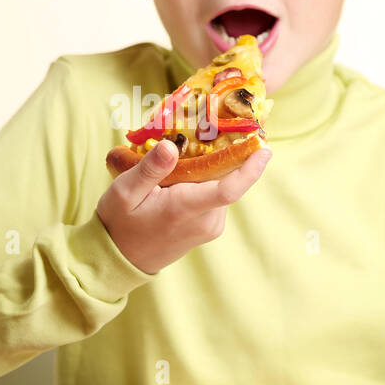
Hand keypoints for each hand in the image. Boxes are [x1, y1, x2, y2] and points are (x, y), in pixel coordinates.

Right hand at [96, 138, 270, 274]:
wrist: (121, 259)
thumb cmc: (120, 223)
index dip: (250, 169)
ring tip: (192, 148)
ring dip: (214, 167)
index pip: (229, 190)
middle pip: (228, 180)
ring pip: (223, 186)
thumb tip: (170, 146)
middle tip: (215, 126)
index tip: (264, 149)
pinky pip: (217, 196)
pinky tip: (188, 171)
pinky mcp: (209, 227)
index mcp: (186, 209)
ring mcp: (210, 226)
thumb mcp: (124, 192)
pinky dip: (209, 180)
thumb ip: (149, 169)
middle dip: (227, 154)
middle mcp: (206, 220)